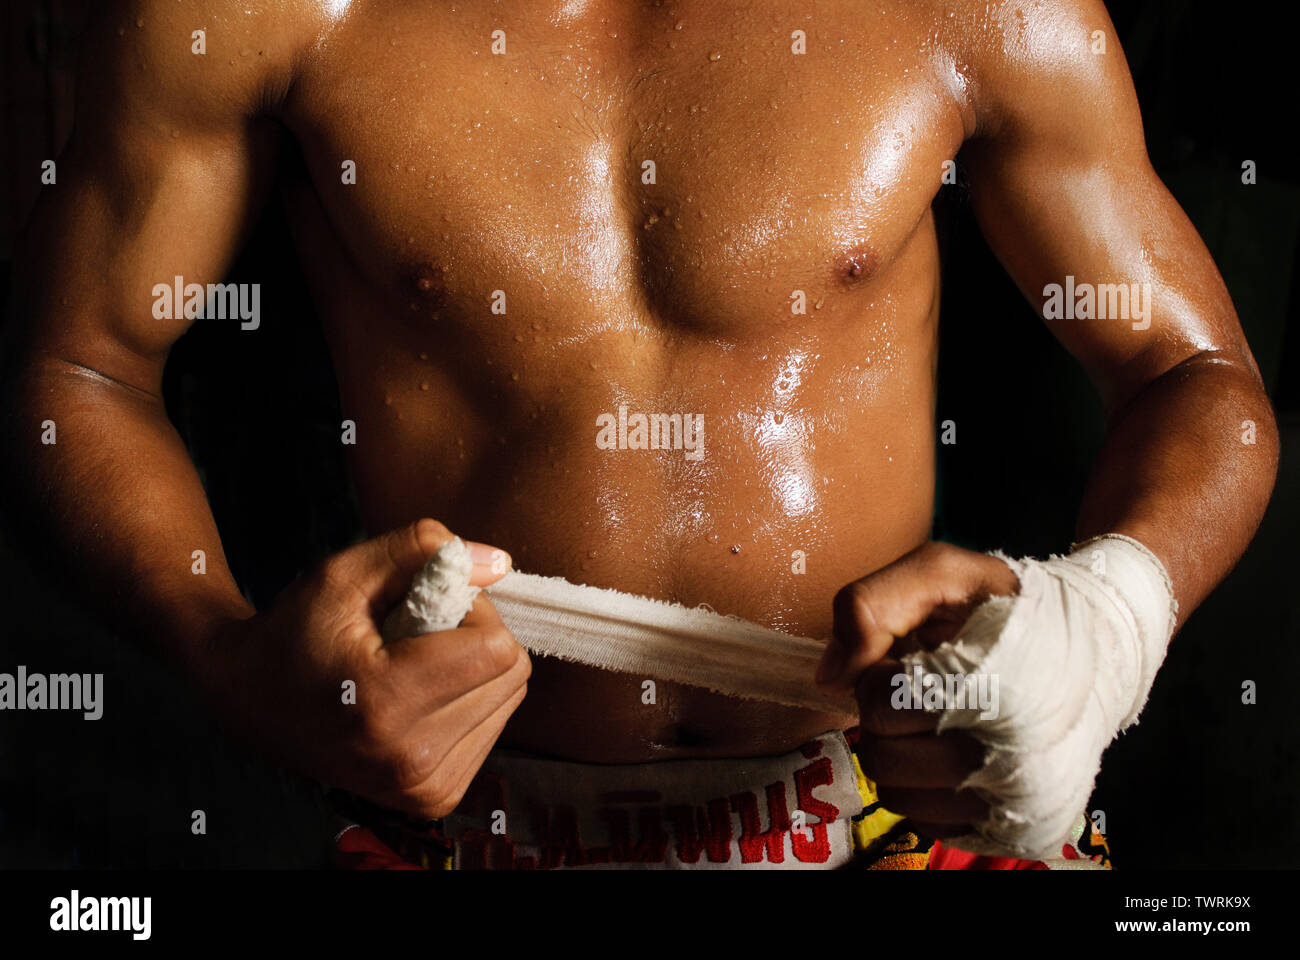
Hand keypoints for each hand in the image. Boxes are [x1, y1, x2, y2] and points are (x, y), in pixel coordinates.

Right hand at [196, 519, 529, 818]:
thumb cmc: (296, 630)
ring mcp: (421, 787)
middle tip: (421, 634)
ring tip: (414, 665)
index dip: (472, 611)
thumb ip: (420, 551)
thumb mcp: (343, 573)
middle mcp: (407, 758)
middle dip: (478, 638)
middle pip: (512, 675)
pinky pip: (493, 729)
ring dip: (474, 671)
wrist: (250, 700)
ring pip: (508, 701)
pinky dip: (468, 701)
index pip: (496, 648)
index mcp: (384, 702)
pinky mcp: (433, 798)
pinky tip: (419, 694)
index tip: (428, 606)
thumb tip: (500, 563)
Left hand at [815, 541, 1018, 837]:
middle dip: (884, 719)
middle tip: (918, 692)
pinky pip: (926, 823)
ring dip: (897, 755)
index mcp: (996, 684)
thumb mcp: (943, 573)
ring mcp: (1014, 800)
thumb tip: (831, 677)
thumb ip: (872, 604)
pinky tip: (946, 753)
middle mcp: (1013, 756)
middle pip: (884, 758)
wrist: (1096, 652)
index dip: (881, 676)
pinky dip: (921, 790)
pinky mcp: (1012, 826)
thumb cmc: (1006, 610)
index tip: (912, 658)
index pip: (885, 704)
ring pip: (898, 796)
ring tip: (932, 721)